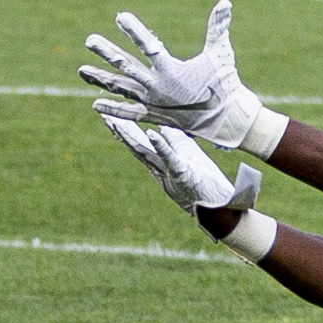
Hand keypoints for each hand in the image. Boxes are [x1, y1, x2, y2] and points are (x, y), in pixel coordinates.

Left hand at [82, 0, 264, 148]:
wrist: (226, 119)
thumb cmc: (224, 83)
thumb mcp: (221, 53)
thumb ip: (219, 27)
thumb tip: (225, 2)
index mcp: (172, 70)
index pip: (148, 46)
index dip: (134, 31)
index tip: (120, 17)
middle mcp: (157, 86)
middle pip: (126, 66)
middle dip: (106, 52)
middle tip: (89, 40)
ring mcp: (153, 102)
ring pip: (121, 89)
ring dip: (100, 78)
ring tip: (81, 70)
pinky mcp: (154, 116)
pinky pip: (128, 113)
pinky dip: (112, 109)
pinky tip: (95, 104)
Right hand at [101, 115, 261, 214]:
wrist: (220, 207)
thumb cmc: (206, 183)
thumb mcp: (188, 157)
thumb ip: (175, 142)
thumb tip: (162, 126)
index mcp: (160, 165)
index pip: (138, 144)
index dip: (124, 130)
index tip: (109, 115)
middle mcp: (160, 169)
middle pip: (135, 146)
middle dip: (118, 130)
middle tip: (102, 114)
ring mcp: (169, 172)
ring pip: (145, 153)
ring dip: (130, 136)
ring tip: (116, 122)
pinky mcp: (183, 173)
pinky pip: (170, 158)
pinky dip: (161, 146)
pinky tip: (153, 133)